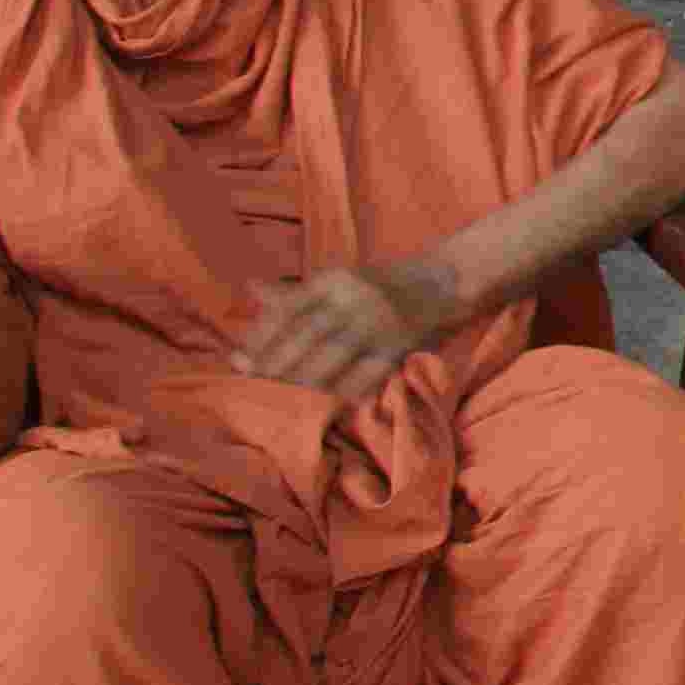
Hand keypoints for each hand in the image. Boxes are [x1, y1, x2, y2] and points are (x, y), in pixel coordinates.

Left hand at [232, 262, 452, 405]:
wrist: (446, 280)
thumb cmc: (381, 284)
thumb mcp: (339, 281)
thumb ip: (296, 292)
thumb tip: (250, 290)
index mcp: (336, 279)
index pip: (289, 309)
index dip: (261, 336)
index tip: (238, 360)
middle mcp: (356, 297)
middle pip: (307, 334)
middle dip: (277, 363)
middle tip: (251, 385)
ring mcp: (380, 321)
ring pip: (334, 355)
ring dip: (305, 379)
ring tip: (281, 398)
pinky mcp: (402, 344)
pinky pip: (369, 372)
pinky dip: (347, 390)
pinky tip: (328, 404)